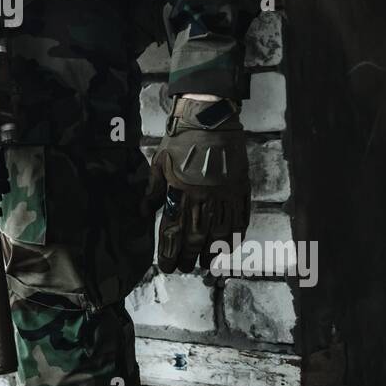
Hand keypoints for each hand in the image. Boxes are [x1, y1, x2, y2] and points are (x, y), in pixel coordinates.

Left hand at [145, 96, 249, 273]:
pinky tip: (229, 246)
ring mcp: (225, 194)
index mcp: (181, 192)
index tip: (166, 267)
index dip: (168, 253)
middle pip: (196, 237)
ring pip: (219, 233)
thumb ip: (153, 190)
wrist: (209, 118)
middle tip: (184, 268)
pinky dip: (235, 235)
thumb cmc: (181, 139)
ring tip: (206, 264)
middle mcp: (204, 198)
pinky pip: (240, 218)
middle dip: (189, 257)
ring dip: (212, 252)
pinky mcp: (240, 188)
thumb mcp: (159, 163)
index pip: (173, 231)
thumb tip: (144, 212)